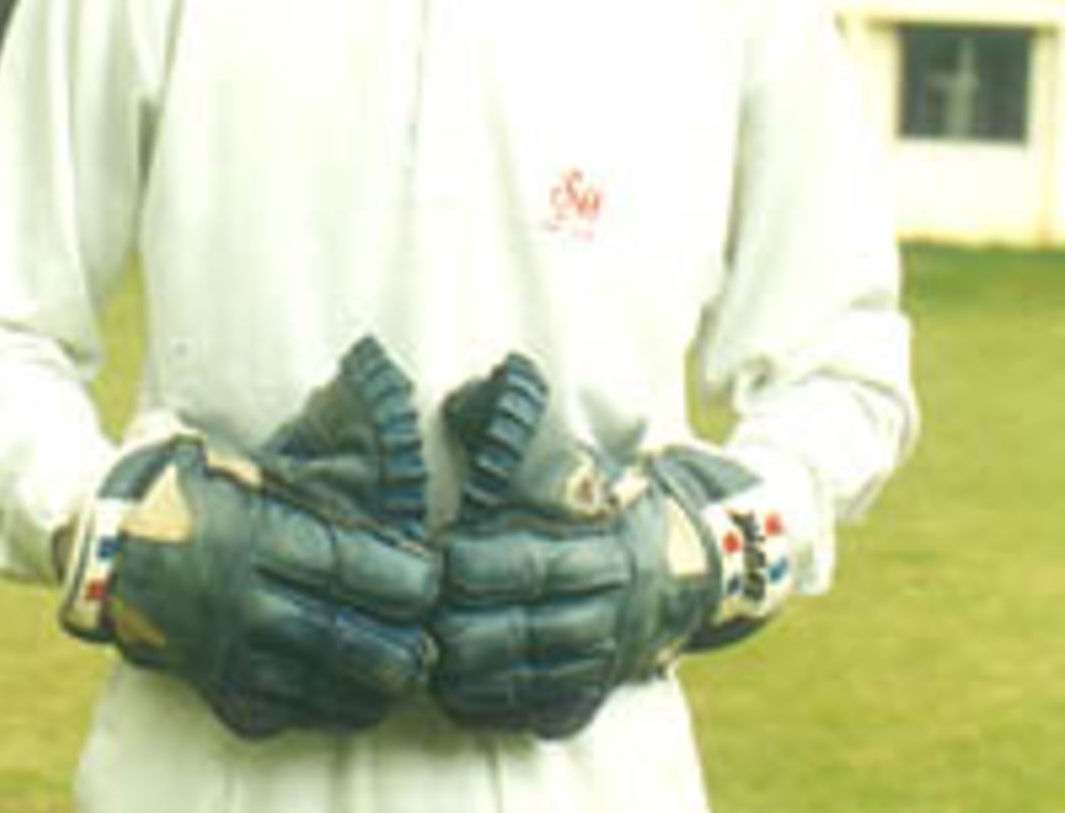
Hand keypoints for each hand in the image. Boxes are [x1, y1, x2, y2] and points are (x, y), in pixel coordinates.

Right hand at [61, 337, 438, 736]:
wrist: (103, 551)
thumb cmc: (192, 493)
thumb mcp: (253, 472)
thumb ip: (316, 496)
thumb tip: (389, 517)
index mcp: (257, 537)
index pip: (351, 568)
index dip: (405, 579)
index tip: (434, 577)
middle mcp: (246, 602)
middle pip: (345, 637)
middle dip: (403, 646)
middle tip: (435, 642)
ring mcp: (230, 653)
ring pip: (321, 686)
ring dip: (376, 686)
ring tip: (409, 673)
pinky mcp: (218, 689)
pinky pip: (286, 712)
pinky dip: (330, 709)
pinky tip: (359, 699)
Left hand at [431, 353, 791, 737]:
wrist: (692, 560)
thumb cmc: (611, 503)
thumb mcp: (582, 460)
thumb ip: (518, 434)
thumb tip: (459, 401)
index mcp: (602, 545)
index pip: (535, 562)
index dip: (481, 564)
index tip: (440, 555)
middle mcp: (609, 606)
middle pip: (530, 631)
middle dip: (468, 630)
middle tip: (421, 619)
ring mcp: (606, 655)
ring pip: (534, 680)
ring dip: (474, 677)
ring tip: (428, 661)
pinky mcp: (598, 690)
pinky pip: (546, 712)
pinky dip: (500, 711)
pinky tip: (458, 697)